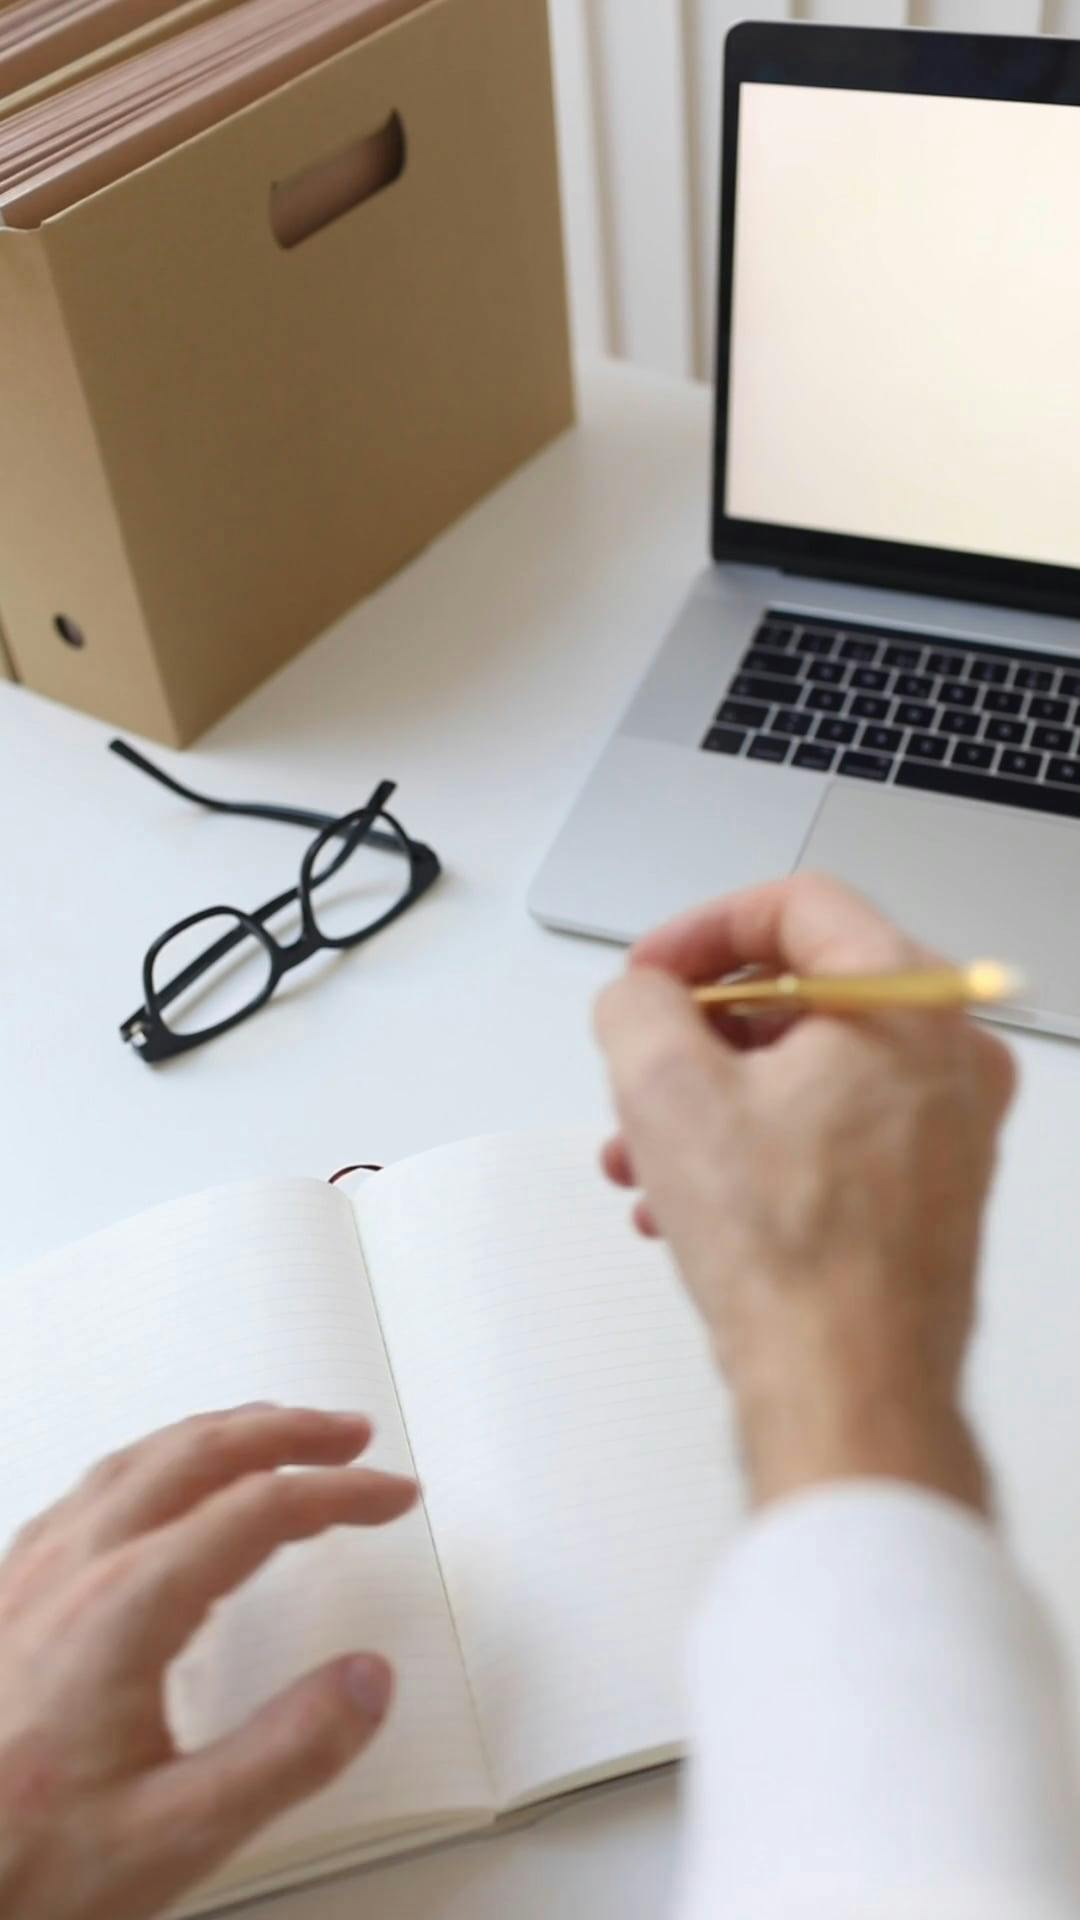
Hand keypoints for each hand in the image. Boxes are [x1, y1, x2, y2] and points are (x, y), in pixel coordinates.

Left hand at [0, 1405, 416, 1919]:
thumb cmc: (23, 1864)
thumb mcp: (176, 1836)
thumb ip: (286, 1755)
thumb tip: (368, 1681)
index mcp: (123, 1607)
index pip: (259, 1510)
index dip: (340, 1492)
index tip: (392, 1494)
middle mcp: (73, 1569)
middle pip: (199, 1454)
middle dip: (288, 1432)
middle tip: (348, 1435)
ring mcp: (30, 1575)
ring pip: (139, 1458)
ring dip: (221, 1433)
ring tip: (272, 1432)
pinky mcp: (6, 1596)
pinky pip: (92, 1488)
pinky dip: (157, 1460)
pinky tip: (160, 1482)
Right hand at [595, 876, 1015, 1513]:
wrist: (848, 1390)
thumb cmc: (789, 1253)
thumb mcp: (666, 1089)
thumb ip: (638, 1006)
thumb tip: (643, 998)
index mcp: (908, 1004)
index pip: (799, 906)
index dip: (702, 930)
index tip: (648, 976)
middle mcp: (948, 1057)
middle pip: (802, 994)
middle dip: (697, 1036)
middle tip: (637, 1068)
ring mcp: (947, 1130)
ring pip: (806, 1074)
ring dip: (709, 1103)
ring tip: (638, 1158)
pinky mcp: (929, 1193)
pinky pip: (828, 1135)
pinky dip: (753, 1150)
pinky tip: (682, 1207)